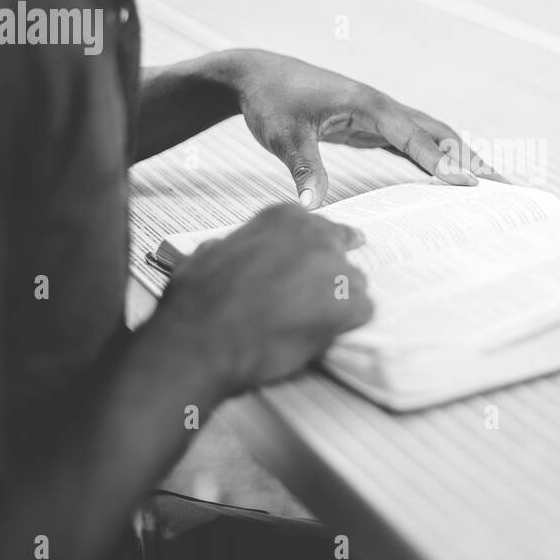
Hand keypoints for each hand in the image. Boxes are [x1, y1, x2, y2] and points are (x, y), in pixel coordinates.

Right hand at [158, 205, 371, 391]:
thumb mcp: (208, 254)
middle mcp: (316, 237)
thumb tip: (227, 249)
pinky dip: (345, 325)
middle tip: (315, 296)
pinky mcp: (348, 306)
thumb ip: (232, 246)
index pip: (319, 227)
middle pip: (340, 254)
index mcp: (284, 219)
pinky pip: (361, 312)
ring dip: (337, 300)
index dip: (317, 248)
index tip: (321, 258)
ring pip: (354, 283)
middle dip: (328, 274)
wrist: (203, 340)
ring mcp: (336, 270)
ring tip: (310, 322)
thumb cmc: (198, 300)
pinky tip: (322, 335)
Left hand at [229, 51, 501, 207]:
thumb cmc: (272, 101)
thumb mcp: (283, 137)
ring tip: (494, 186)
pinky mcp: (375, 127)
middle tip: (506, 187)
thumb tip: (312, 209)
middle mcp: (384, 107)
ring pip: (434, 138)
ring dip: (464, 160)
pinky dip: (438, 162)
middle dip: (473, 160)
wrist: (258, 75)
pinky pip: (416, 146)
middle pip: (440, 135)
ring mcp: (382, 117)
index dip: (441, 162)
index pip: (414, 137)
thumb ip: (303, 169)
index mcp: (369, 104)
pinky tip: (453, 183)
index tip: (470, 185)